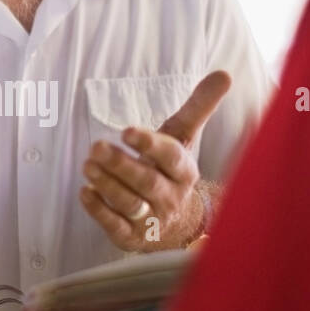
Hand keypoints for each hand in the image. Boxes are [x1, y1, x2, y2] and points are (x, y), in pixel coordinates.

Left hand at [79, 70, 230, 251]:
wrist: (178, 223)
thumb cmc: (172, 170)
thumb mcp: (184, 137)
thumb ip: (199, 106)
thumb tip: (224, 74)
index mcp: (184, 170)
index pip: (169, 156)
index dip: (149, 144)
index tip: (127, 130)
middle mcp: (170, 196)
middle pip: (146, 182)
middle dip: (121, 164)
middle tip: (96, 147)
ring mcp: (152, 219)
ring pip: (130, 204)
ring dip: (108, 185)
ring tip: (88, 166)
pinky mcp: (132, 236)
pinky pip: (116, 226)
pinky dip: (99, 211)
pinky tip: (85, 193)